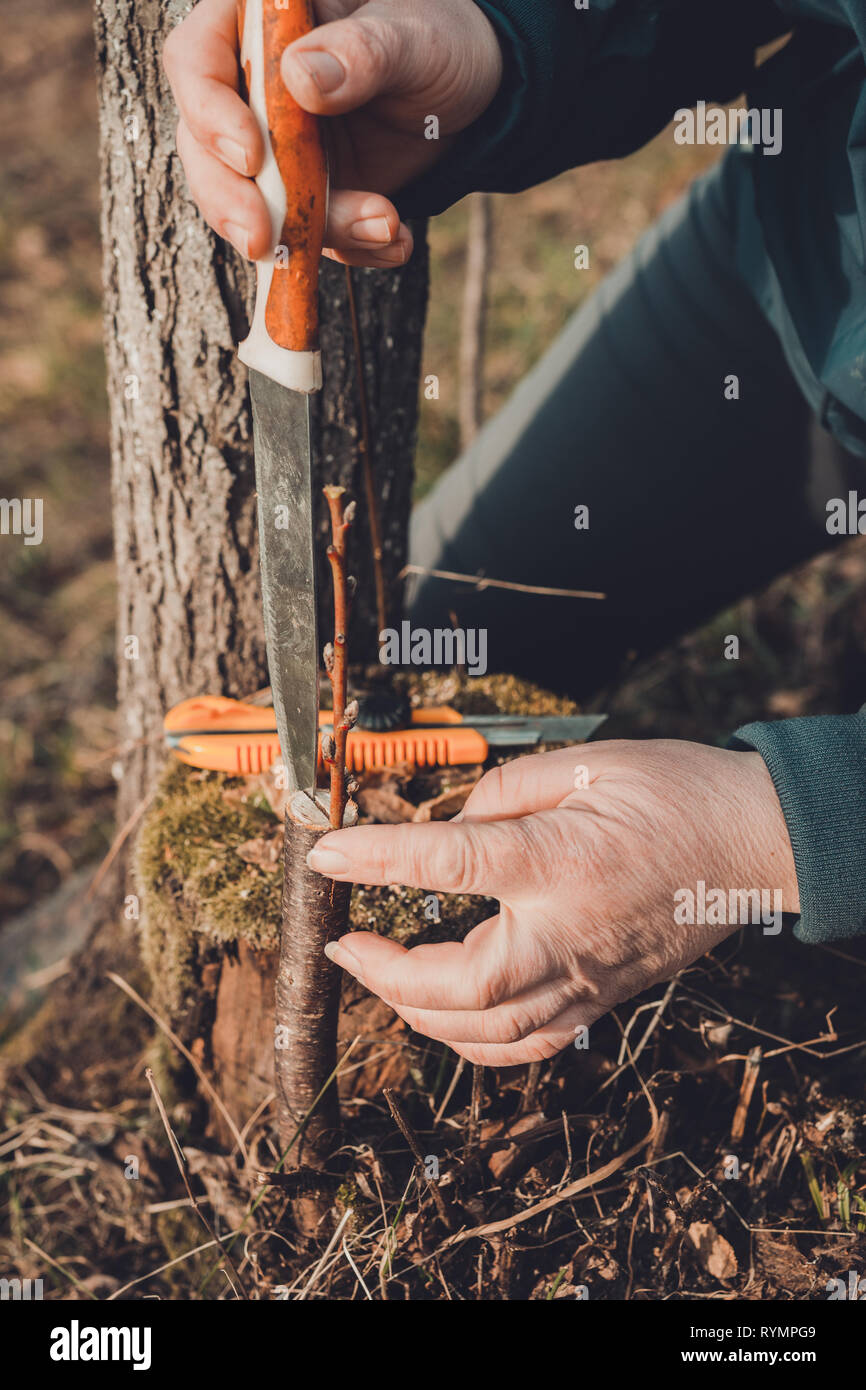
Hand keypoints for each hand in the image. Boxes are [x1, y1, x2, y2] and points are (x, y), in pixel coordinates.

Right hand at [163, 0, 502, 266]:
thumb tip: (298, 78)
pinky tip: (397, 239)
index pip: (197, 63)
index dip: (209, 113)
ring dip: (311, 232)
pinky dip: (353, 248)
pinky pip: (312, 237)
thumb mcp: (413, 36)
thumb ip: (360, 53)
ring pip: (253, 207)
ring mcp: (276, 152)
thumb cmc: (437, 36)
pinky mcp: (309, 198)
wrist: (475, 88)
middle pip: (205, 151)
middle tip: (263, 240)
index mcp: (258, 23)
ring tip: (384, 225)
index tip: (249, 155)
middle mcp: (252, 91)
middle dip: (232, 203)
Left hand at [310, 740, 799, 1064]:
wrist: (755, 845)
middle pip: (461, 986)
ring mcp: (589, 977)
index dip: (377, 859)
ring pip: (490, 1032)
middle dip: (386, 973)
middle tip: (345, 944)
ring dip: (420, 1013)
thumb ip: (504, 792)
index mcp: (562, 861)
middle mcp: (570, 933)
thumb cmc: (678, 794)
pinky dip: (476, 1041)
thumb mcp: (587, 763)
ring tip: (384, 977)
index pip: (449, 862)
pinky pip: (530, 1045)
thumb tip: (451, 825)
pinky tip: (449, 1018)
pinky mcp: (603, 997)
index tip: (327, 854)